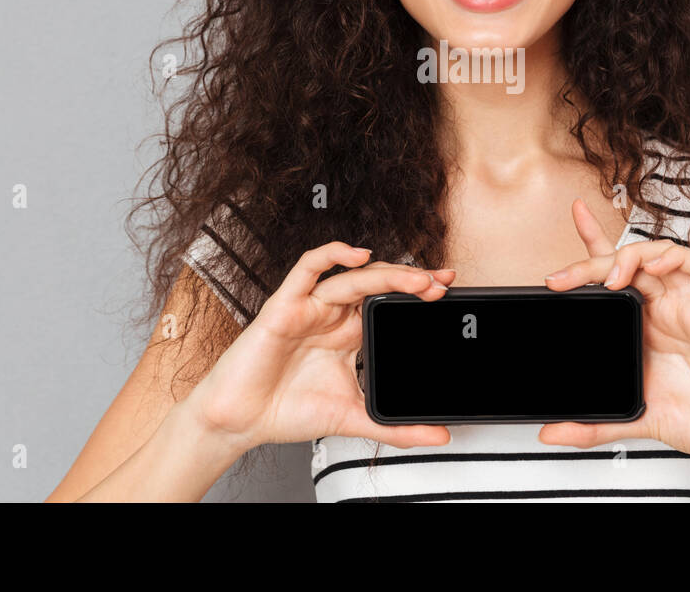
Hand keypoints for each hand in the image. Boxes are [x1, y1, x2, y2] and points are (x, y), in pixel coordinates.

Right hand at [190, 241, 456, 451]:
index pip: (390, 303)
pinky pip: (307, 269)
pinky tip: (358, 255)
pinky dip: (332, 255)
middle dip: (412, 280)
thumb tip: (439, 435)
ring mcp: (310, 307)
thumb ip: (395, 428)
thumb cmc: (287, 411)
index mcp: (349, 333)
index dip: (417, 293)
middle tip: (442, 283)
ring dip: (388, 274)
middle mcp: (332, 315)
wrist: (241, 422)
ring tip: (417, 279)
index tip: (448, 292)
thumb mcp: (354, 418)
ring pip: (353, 276)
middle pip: (378, 284)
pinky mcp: (284, 305)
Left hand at [539, 199, 689, 464]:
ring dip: (630, 256)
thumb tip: (549, 433)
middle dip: (592, 262)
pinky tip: (655, 267)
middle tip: (562, 278)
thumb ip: (592, 425)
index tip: (573, 215)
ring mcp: (689, 306)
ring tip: (610, 279)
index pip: (615, 274)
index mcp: (643, 324)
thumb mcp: (633, 419)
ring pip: (658, 256)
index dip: (594, 243)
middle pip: (627, 263)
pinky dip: (675, 258)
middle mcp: (664, 309)